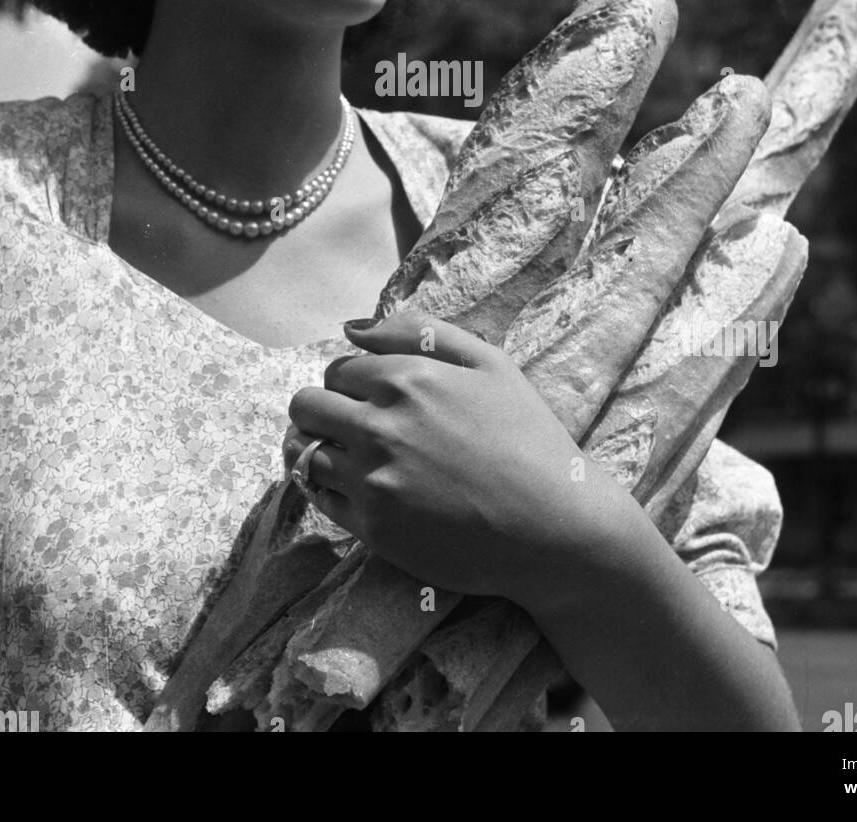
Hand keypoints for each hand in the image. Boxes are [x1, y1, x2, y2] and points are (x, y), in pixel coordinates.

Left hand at [283, 310, 615, 604]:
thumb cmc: (528, 438)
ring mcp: (372, 480)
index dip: (354, 380)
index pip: (338, 368)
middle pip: (306, 405)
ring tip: (348, 454)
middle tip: (354, 423)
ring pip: (302, 450)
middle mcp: (380, 426)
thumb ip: (419, 331)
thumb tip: (352, 327)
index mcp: (407, 379)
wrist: (554, 528)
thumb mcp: (490, 363)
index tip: (376, 397)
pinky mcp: (371, 528)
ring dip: (316, 446)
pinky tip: (355, 485)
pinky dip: (325, 485)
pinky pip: (316, 496)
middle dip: (322, 408)